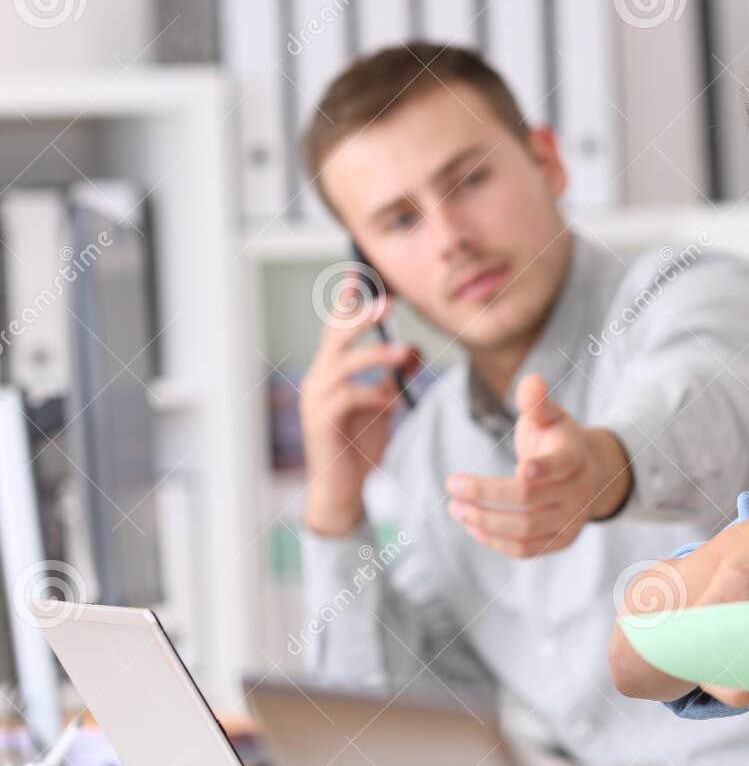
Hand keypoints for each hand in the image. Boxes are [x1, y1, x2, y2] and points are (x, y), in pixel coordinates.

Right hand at [300, 281, 418, 536]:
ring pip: (343, 364)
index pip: (336, 329)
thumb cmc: (359, 445)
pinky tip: (391, 404)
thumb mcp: (385, 405)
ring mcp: (315, 400)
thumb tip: (416, 350)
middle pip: (335, 337)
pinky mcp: (321, 422)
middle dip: (360, 316)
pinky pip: (348, 397)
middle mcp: (318, 380)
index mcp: (330, 372)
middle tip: (388, 303)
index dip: (346, 303)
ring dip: (377, 355)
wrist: (343, 490)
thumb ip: (395, 377)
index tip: (359, 276)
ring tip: (407, 353)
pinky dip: (374, 395)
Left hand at [446, 374, 629, 557]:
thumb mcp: (550, 417)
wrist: (587, 475)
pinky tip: (471, 525)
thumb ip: (537, 402)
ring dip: (484, 521)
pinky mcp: (559, 542)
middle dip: (486, 494)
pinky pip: (524, 550)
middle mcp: (577, 494)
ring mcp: (570, 522)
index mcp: (575, 459)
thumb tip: (531, 381)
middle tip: (451, 485)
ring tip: (454, 508)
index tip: (520, 468)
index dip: (543, 469)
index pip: (561, 466)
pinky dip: (494, 540)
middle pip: (530, 501)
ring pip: (524, 530)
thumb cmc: (557, 441)